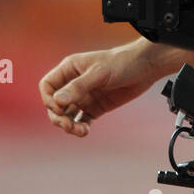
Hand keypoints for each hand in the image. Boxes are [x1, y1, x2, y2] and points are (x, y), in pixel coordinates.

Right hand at [39, 39, 192, 137]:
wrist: (145, 68)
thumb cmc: (122, 62)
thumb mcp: (99, 73)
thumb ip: (78, 87)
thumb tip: (58, 101)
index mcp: (70, 69)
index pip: (47, 86)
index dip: (49, 99)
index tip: (60, 108)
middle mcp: (74, 83)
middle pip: (54, 105)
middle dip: (59, 118)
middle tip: (70, 126)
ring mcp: (84, 96)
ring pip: (67, 115)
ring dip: (69, 125)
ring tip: (81, 131)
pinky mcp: (96, 107)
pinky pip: (81, 121)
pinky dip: (80, 128)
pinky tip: (86, 131)